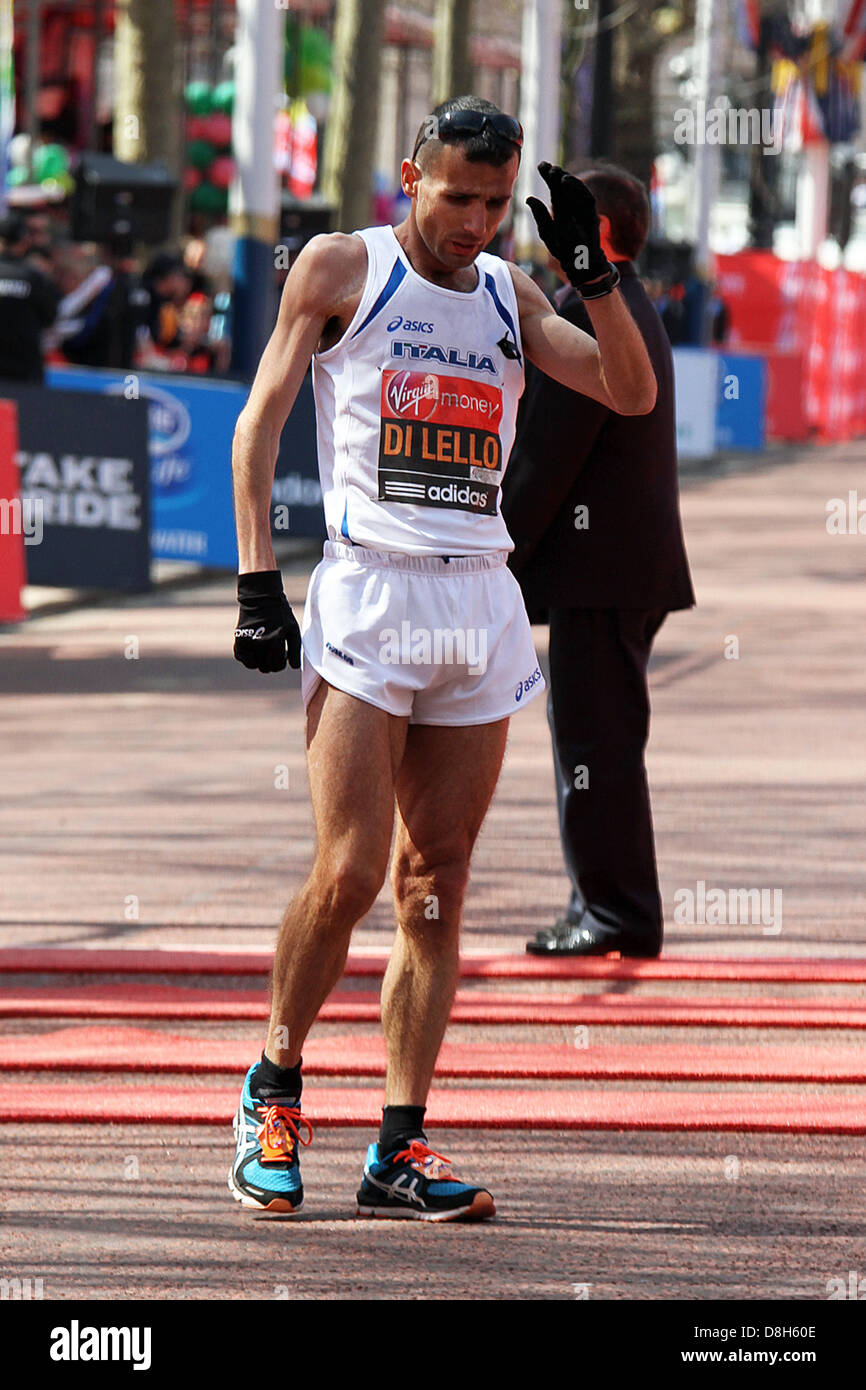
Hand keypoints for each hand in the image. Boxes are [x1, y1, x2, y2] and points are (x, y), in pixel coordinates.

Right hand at [233, 570, 301, 672]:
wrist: (260, 597)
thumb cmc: (280, 614)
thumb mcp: (293, 628)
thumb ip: (295, 649)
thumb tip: (294, 667)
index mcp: (275, 640)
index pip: (278, 666)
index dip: (282, 662)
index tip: (282, 653)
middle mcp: (261, 643)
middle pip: (266, 668)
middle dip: (272, 663)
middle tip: (274, 651)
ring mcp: (248, 642)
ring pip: (255, 665)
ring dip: (261, 661)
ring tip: (265, 650)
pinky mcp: (239, 640)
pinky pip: (243, 659)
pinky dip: (248, 658)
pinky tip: (254, 649)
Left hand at [526, 162, 608, 289]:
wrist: (579, 263)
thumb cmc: (563, 250)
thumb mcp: (547, 233)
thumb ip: (540, 216)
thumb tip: (529, 199)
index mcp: (561, 208)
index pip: (554, 189)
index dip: (548, 176)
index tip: (540, 166)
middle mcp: (572, 206)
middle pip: (564, 186)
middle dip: (556, 174)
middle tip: (546, 167)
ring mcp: (582, 210)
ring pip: (576, 189)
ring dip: (567, 178)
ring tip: (556, 173)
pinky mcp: (591, 214)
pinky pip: (586, 198)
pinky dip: (578, 188)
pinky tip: (567, 182)